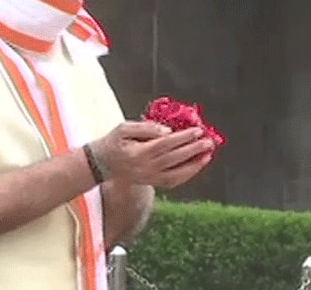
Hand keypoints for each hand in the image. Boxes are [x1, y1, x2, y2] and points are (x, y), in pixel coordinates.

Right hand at [89, 122, 214, 188]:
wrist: (101, 163)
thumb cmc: (113, 142)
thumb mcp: (123, 128)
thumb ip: (145, 128)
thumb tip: (167, 130)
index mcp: (138, 153)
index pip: (165, 144)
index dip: (183, 138)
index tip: (197, 131)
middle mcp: (145, 168)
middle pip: (174, 159)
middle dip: (193, 150)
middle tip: (209, 141)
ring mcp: (149, 178)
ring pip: (176, 174)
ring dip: (194, 165)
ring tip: (207, 155)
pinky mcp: (152, 183)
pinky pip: (173, 181)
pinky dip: (187, 174)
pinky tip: (196, 165)